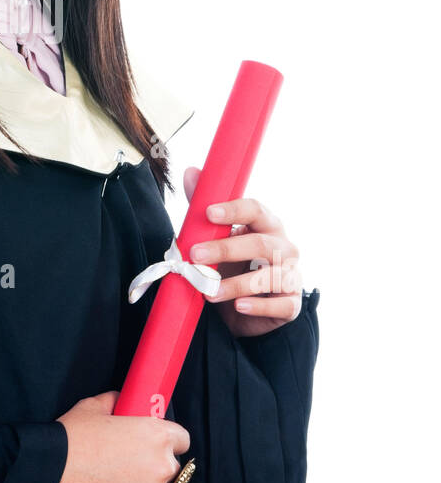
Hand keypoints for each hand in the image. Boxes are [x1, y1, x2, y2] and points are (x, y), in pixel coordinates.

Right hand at [47, 391, 190, 482]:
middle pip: (170, 468)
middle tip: (126, 465)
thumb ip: (116, 401)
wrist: (49, 475)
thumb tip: (122, 401)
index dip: (167, 441)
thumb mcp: (94, 407)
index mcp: (157, 435)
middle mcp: (162, 467)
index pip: (182, 440)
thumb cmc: (71, 439)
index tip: (153, 445)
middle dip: (153, 466)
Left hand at [182, 167, 303, 337]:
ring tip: (207, 292)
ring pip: (269, 277)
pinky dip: (259, 306)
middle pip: (260, 244)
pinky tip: (238, 306)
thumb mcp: (217, 237)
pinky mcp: (292, 304)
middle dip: (225, 249)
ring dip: (235, 284)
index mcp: (266, 226)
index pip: (256, 210)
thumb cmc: (234, 265)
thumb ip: (204, 206)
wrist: (246, 310)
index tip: (209, 213)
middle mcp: (284, 248)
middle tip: (195, 256)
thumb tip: (190, 172)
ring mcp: (291, 276)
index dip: (234, 210)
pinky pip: (281, 305)